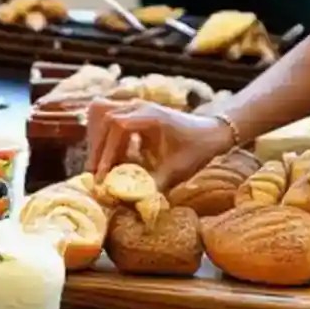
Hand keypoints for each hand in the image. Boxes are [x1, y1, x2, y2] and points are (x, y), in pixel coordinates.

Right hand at [87, 99, 234, 188]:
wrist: (213, 133)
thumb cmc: (198, 149)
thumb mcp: (177, 170)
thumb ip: (154, 185)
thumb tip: (132, 201)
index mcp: (151, 116)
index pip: (116, 126)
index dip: (105, 150)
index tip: (103, 175)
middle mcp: (141, 107)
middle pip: (105, 119)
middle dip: (97, 147)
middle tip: (95, 173)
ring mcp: (138, 108)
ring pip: (106, 118)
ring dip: (101, 142)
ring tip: (102, 167)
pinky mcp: (137, 114)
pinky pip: (114, 122)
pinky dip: (110, 141)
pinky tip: (116, 161)